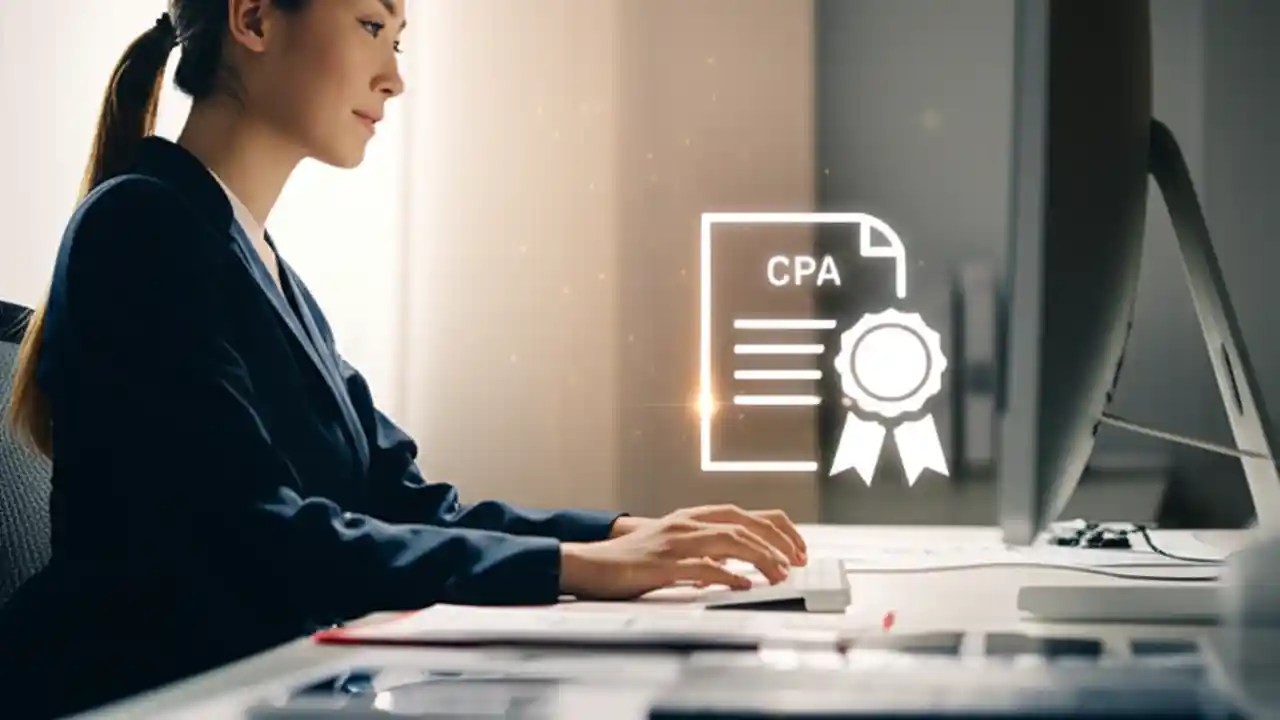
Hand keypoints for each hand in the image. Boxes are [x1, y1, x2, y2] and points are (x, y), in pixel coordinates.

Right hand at [561, 512, 795, 599]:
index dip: (777, 528)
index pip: (745, 514)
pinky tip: (744, 585)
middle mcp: (686, 523)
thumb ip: (705, 550)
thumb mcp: (675, 546)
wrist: (590, 563)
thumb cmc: (633, 558)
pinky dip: (727, 575)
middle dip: (778, 542)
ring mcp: (674, 542)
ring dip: (760, 557)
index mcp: (692, 517)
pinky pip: (700, 567)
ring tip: (780, 574)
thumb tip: (740, 564)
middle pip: (743, 523)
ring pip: (728, 540)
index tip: (798, 548)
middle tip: (798, 563)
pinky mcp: (661, 565)